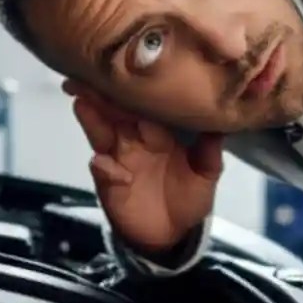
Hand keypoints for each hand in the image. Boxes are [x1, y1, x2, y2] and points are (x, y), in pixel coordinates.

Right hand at [64, 80, 223, 253]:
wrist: (172, 235)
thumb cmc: (188, 198)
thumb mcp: (206, 174)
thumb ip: (209, 150)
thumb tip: (221, 123)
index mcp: (158, 132)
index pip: (145, 105)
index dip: (136, 89)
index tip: (128, 67)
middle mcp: (134, 140)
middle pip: (116, 112)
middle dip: (102, 94)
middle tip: (88, 75)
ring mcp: (118, 159)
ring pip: (102, 134)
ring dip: (92, 120)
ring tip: (82, 103)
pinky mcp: (109, 183)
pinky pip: (103, 171)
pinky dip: (104, 167)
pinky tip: (104, 163)